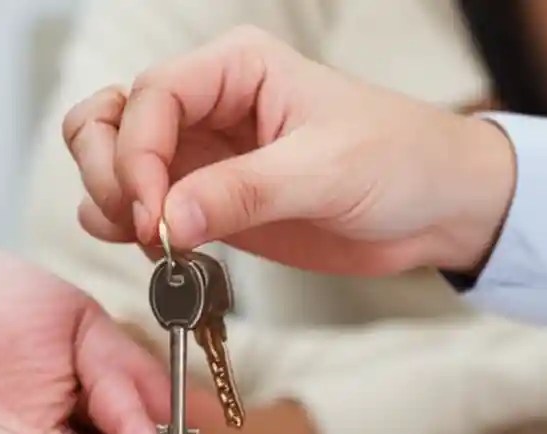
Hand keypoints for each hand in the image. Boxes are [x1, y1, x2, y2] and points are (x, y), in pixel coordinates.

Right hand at [64, 27, 516, 275]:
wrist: (437, 208)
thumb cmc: (401, 162)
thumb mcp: (327, 171)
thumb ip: (243, 192)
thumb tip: (168, 217)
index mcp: (235, 68)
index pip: (151, 97)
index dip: (136, 154)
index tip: (149, 211)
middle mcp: (207, 105)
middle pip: (111, 120)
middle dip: (110, 173)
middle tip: (142, 227)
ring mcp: (201, 154)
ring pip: (111, 159)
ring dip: (109, 201)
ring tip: (149, 242)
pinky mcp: (206, 200)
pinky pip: (138, 207)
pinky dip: (126, 228)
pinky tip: (157, 252)